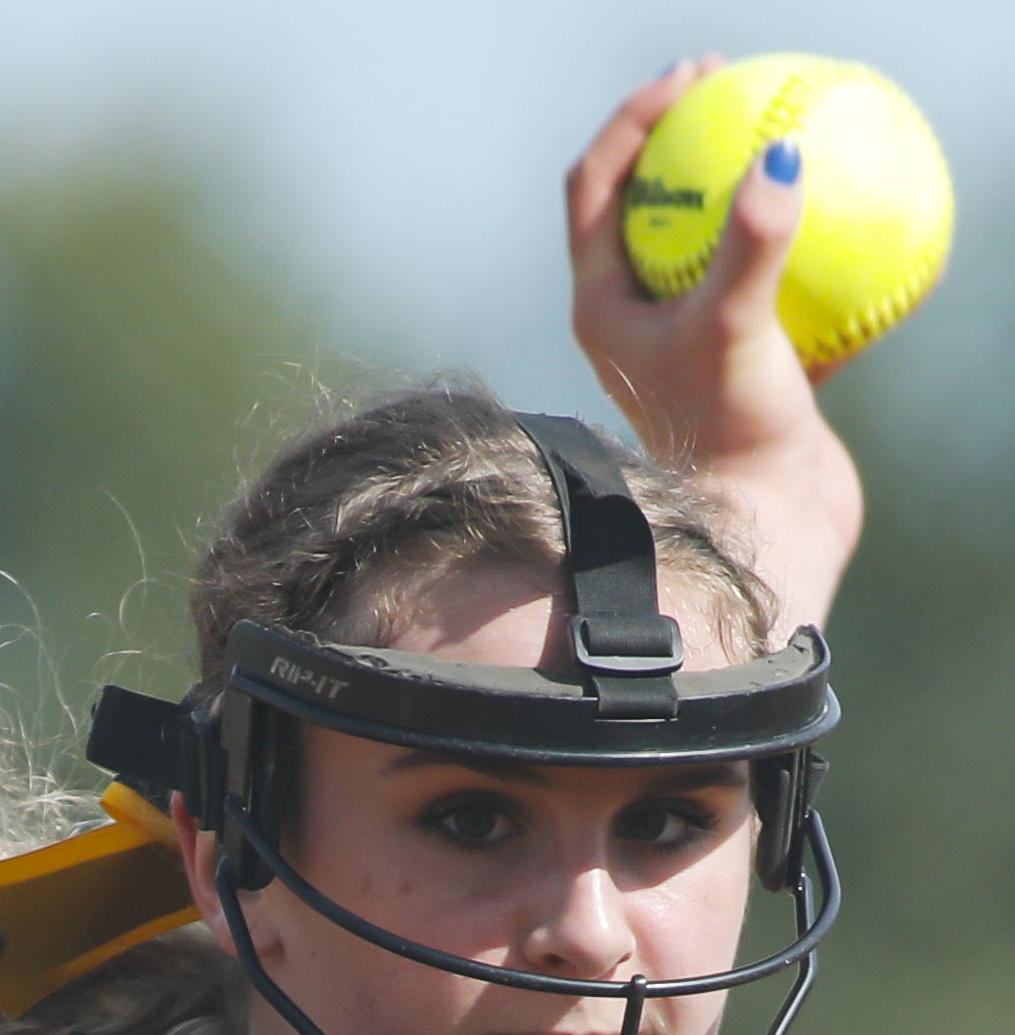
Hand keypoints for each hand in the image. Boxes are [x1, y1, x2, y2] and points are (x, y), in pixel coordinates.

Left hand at [566, 59, 861, 627]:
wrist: (758, 526)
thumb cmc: (725, 437)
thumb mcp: (732, 329)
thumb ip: (750, 245)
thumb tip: (777, 159)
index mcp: (602, 305)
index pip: (596, 187)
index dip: (634, 120)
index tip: (693, 77)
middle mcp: (635, 320)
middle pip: (649, 204)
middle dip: (689, 140)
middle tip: (740, 85)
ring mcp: (691, 340)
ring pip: (718, 244)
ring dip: (751, 191)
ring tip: (801, 135)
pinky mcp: (748, 362)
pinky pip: (785, 288)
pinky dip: (815, 253)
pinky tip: (868, 218)